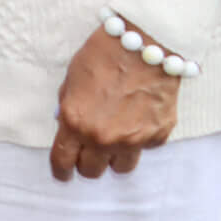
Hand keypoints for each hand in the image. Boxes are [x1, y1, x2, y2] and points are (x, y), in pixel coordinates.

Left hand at [51, 23, 179, 179]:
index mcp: (76, 124)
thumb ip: (69, 110)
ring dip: (115, 158)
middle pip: (92, 171)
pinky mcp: (158, 134)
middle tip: (89, 152)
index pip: (63, 161)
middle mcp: (104, 138)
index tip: (63, 174)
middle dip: (88, 163)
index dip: (61, 171)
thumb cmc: (102, 57)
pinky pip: (146, 148)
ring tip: (115, 141)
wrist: (143, 45)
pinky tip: (138, 120)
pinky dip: (140, 139)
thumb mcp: (71, 82)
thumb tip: (69, 127)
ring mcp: (134, 139)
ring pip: (121, 168)